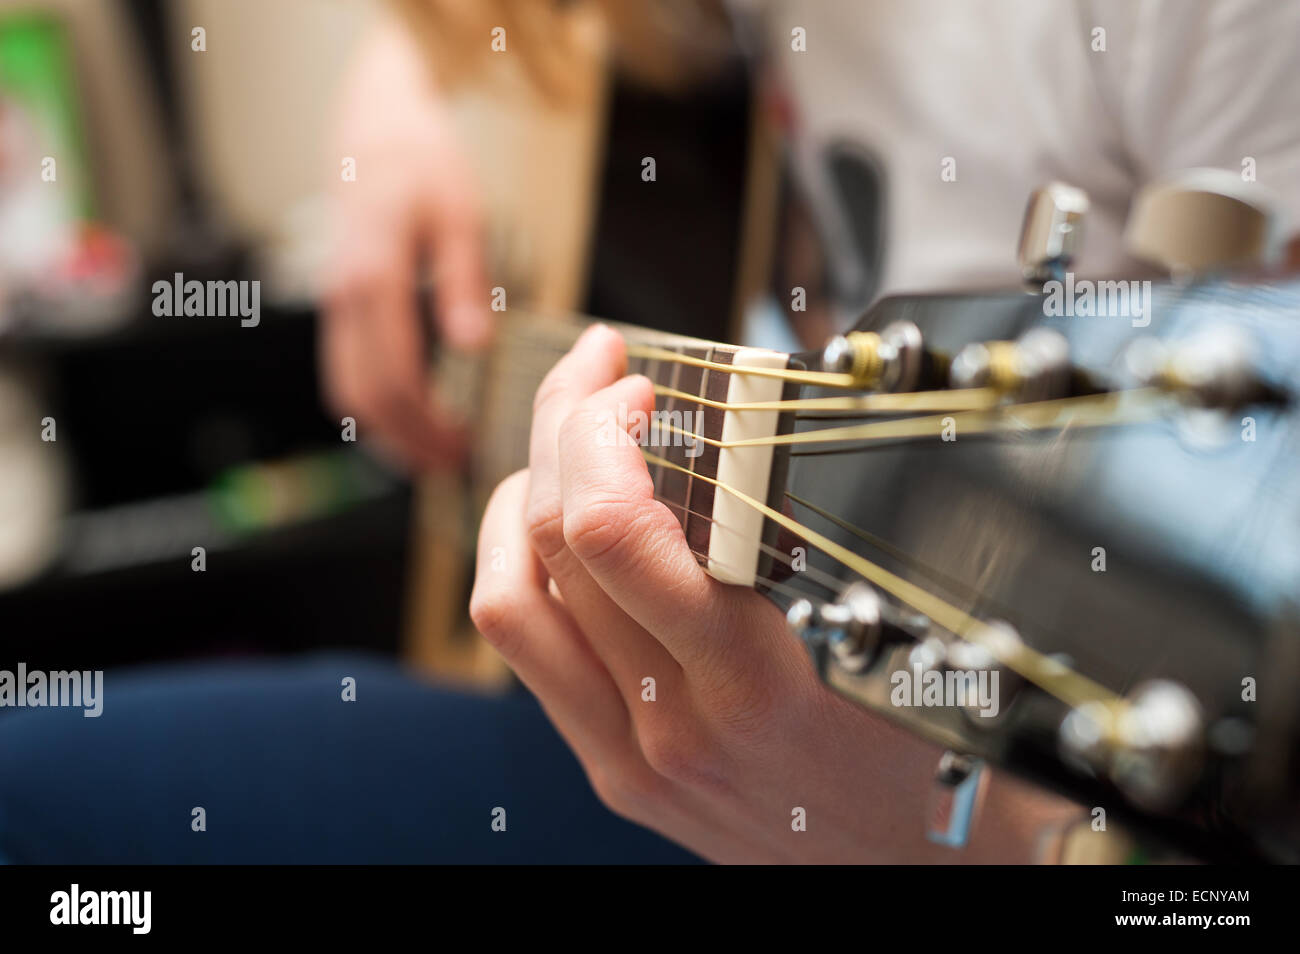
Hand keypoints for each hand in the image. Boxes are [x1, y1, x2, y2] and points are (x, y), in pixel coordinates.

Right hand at [319, 19, 490, 470]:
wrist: (376, 126)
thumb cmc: (423, 163)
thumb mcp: (459, 214)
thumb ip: (461, 283)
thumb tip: (470, 346)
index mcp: (374, 278)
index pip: (393, 378)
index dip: (426, 425)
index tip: (462, 449)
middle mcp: (343, 297)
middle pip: (364, 397)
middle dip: (406, 441)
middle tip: (453, 464)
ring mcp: (334, 302)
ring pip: (345, 389)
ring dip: (385, 430)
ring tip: (433, 451)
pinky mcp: (337, 303)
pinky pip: (344, 368)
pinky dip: (373, 402)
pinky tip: (408, 414)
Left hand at [471, 326, 1083, 862]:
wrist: (925, 880)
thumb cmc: (938, 765)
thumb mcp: (894, 639)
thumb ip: (801, 546)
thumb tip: (742, 432)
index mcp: (751, 680)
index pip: (612, 531)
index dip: (600, 431)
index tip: (635, 383)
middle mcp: (672, 721)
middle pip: (552, 539)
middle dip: (557, 426)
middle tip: (596, 374)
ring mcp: (629, 753)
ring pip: (509, 600)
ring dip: (519, 497)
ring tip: (557, 445)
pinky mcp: (613, 769)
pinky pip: (529, 655)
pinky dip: (522, 570)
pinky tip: (555, 532)